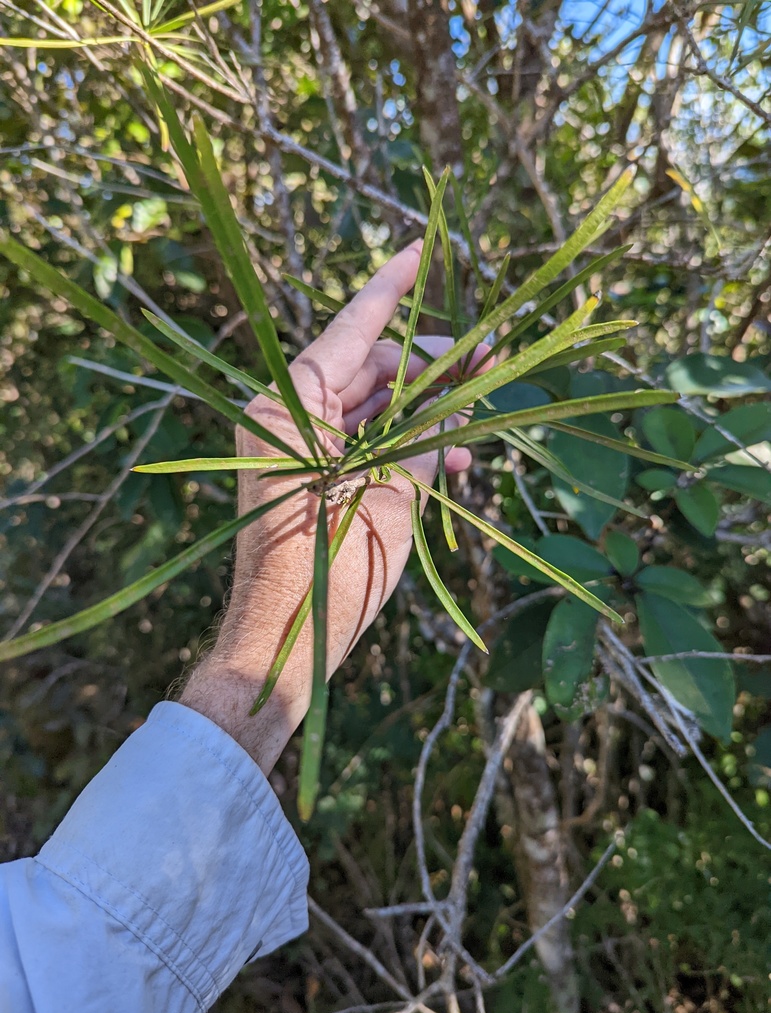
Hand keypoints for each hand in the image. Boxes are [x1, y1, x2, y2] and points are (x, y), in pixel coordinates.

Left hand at [181, 243, 482, 770]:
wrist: (285, 645)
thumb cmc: (328, 572)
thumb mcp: (392, 498)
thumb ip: (424, 441)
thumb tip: (454, 403)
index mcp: (289, 406)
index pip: (351, 330)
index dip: (391, 289)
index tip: (421, 250)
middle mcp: (286, 418)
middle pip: (370, 370)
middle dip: (432, 367)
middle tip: (490, 360)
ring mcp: (297, 451)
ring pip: (372, 411)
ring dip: (427, 414)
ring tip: (481, 414)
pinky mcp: (310, 482)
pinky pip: (365, 449)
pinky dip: (406, 450)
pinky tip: (455, 462)